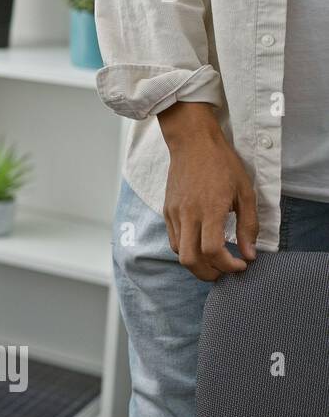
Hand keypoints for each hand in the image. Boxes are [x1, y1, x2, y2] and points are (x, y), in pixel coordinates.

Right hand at [158, 102, 258, 280]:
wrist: (192, 143)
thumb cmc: (222, 164)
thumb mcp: (245, 193)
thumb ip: (248, 226)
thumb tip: (249, 254)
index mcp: (210, 209)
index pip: (212, 251)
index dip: (227, 265)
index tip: (241, 265)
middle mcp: (188, 214)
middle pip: (190, 260)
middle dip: (208, 273)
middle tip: (224, 271)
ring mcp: (174, 213)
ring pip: (179, 252)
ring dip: (197, 264)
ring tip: (214, 261)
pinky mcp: (167, 211)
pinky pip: (174, 239)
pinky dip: (187, 249)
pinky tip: (201, 244)